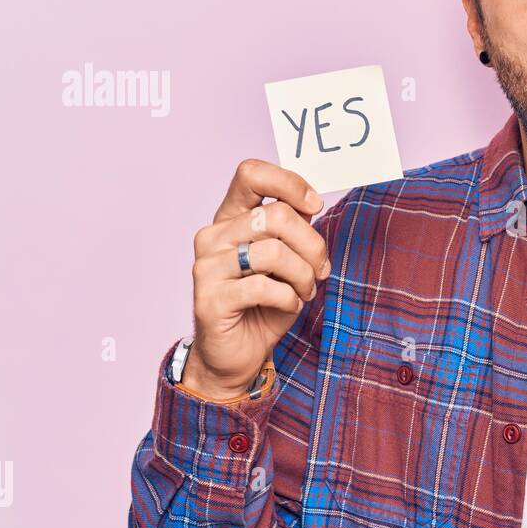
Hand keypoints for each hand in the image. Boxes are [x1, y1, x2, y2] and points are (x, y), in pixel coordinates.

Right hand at [183, 159, 331, 397]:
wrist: (238, 353)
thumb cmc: (266, 302)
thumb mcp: (288, 259)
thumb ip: (293, 229)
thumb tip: (311, 203)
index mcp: (230, 218)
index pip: (251, 174)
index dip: (289, 183)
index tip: (315, 206)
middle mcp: (213, 236)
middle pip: (276, 216)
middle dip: (312, 245)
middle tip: (320, 270)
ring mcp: (206, 267)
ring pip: (273, 252)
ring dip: (303, 276)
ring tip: (304, 291)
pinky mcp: (209, 299)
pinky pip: (264, 287)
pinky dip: (289, 298)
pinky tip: (288, 305)